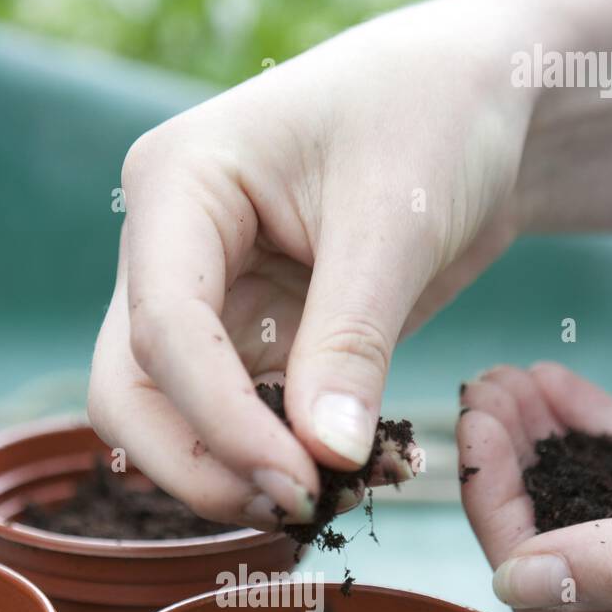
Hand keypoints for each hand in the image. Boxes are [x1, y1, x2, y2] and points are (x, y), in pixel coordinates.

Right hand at [88, 0, 533, 528]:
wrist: (478, 104)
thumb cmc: (433, 116)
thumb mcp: (396, 221)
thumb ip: (351, 342)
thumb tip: (325, 458)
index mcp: (177, 186)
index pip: (165, 330)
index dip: (222, 423)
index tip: (300, 482)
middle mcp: (168, 250)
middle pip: (133, 393)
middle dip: (204, 464)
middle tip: (301, 507)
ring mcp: (202, 300)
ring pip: (172, 421)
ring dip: (238, 475)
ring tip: (333, 496)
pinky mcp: (248, 340)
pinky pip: (239, 422)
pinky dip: (280, 460)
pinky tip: (347, 474)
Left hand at [458, 363, 611, 611]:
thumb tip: (512, 577)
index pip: (539, 582)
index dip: (499, 505)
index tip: (476, 434)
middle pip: (556, 533)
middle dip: (512, 459)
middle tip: (483, 390)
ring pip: (593, 495)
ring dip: (547, 436)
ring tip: (511, 379)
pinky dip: (600, 427)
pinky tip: (561, 387)